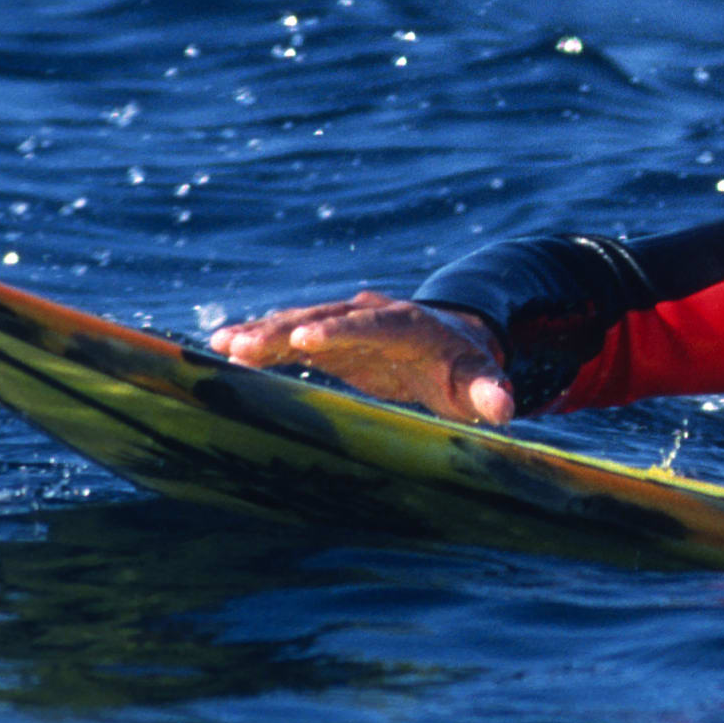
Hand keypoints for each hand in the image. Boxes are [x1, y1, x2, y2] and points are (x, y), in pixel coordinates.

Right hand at [210, 294, 515, 426]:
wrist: (451, 339)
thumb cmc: (466, 366)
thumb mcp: (481, 378)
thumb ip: (489, 389)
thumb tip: (504, 406)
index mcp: (408, 324)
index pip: (372, 324)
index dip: (339, 331)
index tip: (306, 337)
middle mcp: (370, 316)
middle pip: (323, 319)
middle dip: (283, 331)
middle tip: (240, 345)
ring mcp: (344, 324)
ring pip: (298, 322)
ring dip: (261, 334)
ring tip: (220, 345)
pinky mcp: (326, 338)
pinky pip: (289, 336)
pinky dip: (259, 340)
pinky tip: (219, 348)